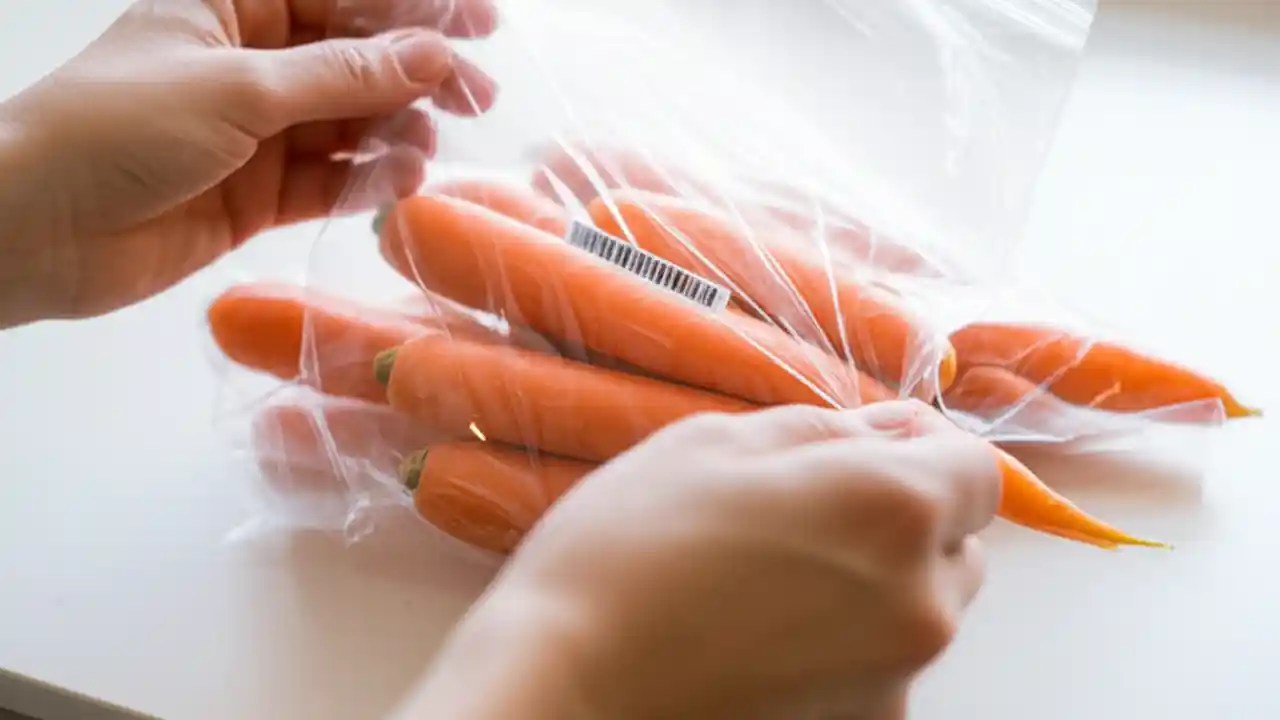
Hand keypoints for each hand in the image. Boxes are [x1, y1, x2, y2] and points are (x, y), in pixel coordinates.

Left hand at [0, 0, 498, 327]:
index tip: (480, 25)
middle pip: (357, 58)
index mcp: (234, 6)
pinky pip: (331, 180)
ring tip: (422, 151)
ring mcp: (258, 130)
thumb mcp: (240, 89)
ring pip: (353, 123)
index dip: (414, 8)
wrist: (36, 230)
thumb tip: (433, 55)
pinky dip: (368, 182)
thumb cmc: (116, 128)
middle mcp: (252, 62)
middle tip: (475, 99)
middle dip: (417, 75)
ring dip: (396, 134)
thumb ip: (344, 76)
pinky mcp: (259, 194)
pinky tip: (398, 184)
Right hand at [402, 400, 1000, 719]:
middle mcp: (919, 604)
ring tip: (764, 581)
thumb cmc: (621, 560)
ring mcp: (892, 682)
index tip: (865, 449)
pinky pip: (875, 669)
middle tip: (801, 511)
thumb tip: (887, 429)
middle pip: (955, 545)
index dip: (926, 449)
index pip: (977, 470)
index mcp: (892, 509)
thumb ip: (824, 429)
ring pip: (915, 610)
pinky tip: (755, 636)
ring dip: (869, 584)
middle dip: (902, 518)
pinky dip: (839, 647)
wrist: (565, 689)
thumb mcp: (711, 444)